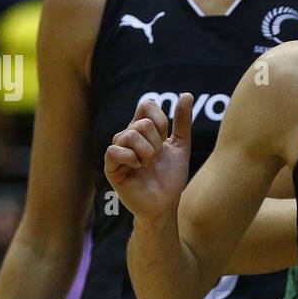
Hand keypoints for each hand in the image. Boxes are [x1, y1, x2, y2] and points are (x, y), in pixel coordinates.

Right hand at [104, 94, 192, 221]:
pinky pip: (115, 150)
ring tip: (147, 166)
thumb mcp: (181, 146)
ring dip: (147, 153)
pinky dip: (132, 159)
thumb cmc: (170, 177)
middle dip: (157, 143)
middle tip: (156, 159)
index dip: (160, 119)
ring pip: (130, 134)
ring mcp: (118, 151)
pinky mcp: (111, 167)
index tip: (166, 138)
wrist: (165, 204)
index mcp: (142, 130)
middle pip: (142, 123)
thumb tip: (186, 95)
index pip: (146, 105)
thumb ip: (183, 122)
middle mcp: (127, 137)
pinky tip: (137, 169)